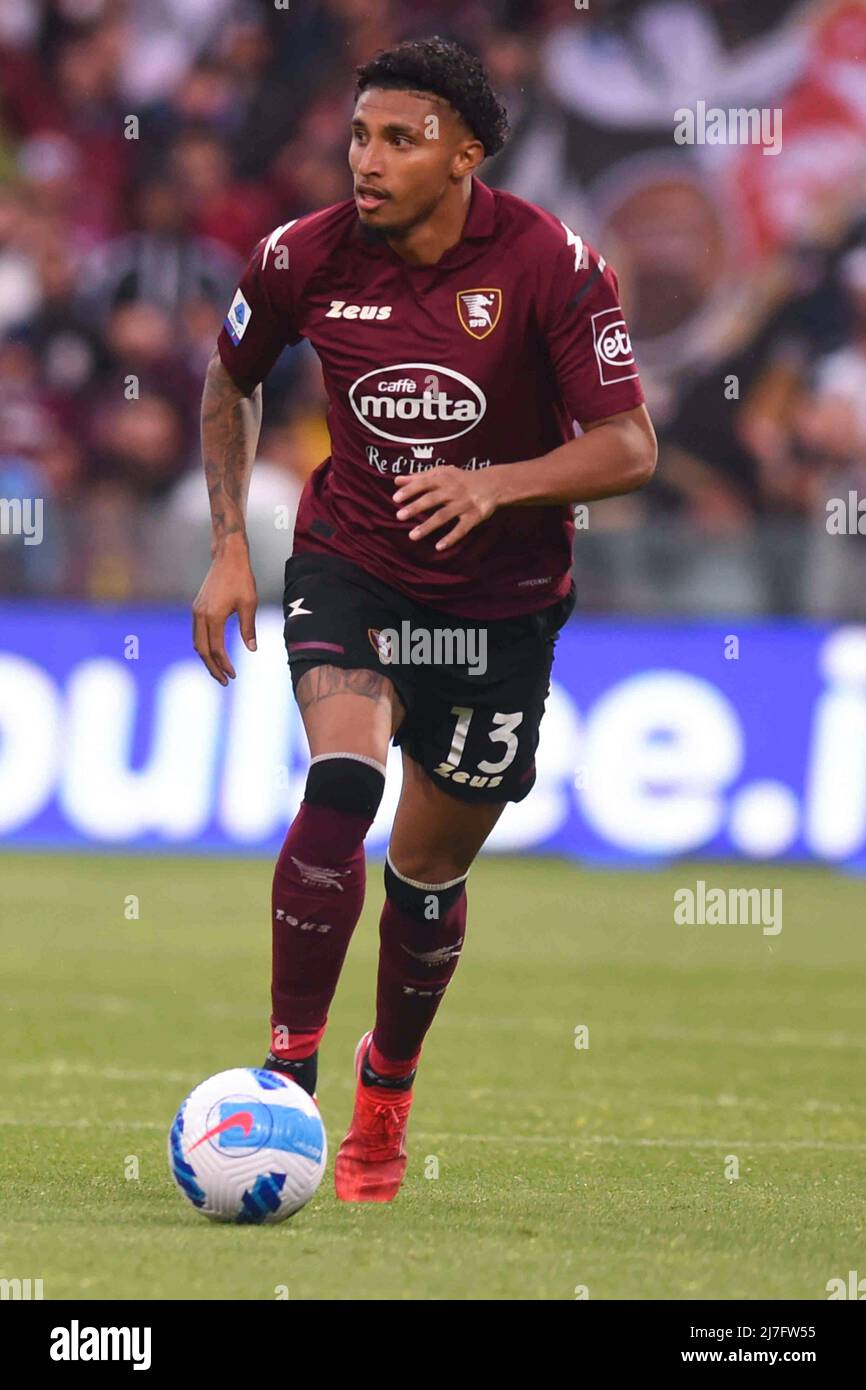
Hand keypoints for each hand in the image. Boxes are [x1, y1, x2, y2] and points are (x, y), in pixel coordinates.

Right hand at [192, 538, 257, 684]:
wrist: (227, 557)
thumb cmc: (241, 578)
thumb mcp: (249, 604)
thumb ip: (248, 628)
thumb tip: (252, 649)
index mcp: (213, 617)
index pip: (216, 649)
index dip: (224, 665)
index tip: (234, 675)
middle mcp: (200, 615)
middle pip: (202, 650)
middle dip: (212, 668)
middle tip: (224, 681)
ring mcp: (196, 611)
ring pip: (197, 643)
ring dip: (207, 658)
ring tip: (219, 670)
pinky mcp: (197, 607)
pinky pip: (197, 633)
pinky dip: (204, 646)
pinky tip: (214, 652)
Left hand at [393, 466, 497, 549]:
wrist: (492, 484)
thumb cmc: (460, 479)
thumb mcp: (442, 473)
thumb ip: (419, 477)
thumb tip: (396, 480)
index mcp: (444, 479)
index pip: (424, 483)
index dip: (410, 490)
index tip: (395, 499)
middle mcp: (453, 491)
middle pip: (432, 500)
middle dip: (415, 507)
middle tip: (399, 516)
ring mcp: (463, 505)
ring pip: (444, 516)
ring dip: (428, 526)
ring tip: (412, 536)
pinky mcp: (474, 517)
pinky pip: (461, 529)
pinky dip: (451, 538)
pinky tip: (439, 547)